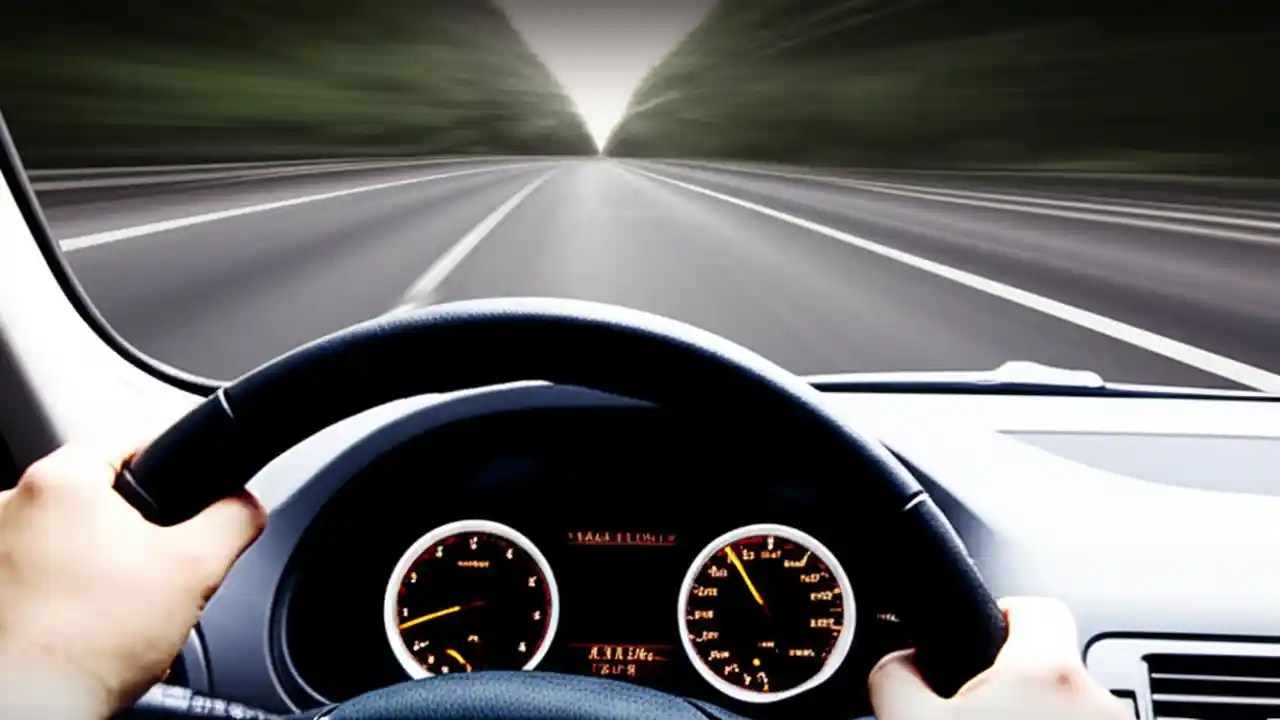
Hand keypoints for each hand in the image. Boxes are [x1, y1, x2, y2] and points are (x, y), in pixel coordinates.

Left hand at [0, 442, 265, 717]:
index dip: (173, 461)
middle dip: (134, 531)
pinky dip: (65, 595)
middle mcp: (7, 506)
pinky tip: (89, 628)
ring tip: (121, 609)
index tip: (188, 490)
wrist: (28, 709)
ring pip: (66, 539)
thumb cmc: (89, 644)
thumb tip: (245, 505)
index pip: (129, 439)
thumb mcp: (197, 567)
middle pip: (97, 496)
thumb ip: (234, 518)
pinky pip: (37, 575)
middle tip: (157, 569)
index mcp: (58, 482)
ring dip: (99, 565)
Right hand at [869, 597, 1132, 719]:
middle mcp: (1101, 701)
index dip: (1000, 616)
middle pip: (1053, 665)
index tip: (978, 641)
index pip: (1036, 608)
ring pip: (1073, 708)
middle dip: (1016, 684)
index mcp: (1048, 673)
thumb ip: (896, 677)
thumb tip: (897, 662)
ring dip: (1041, 715)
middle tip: (978, 712)